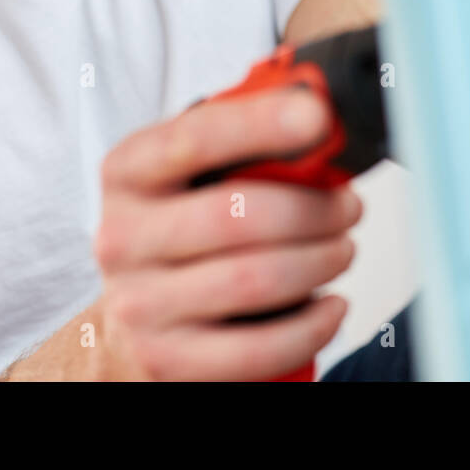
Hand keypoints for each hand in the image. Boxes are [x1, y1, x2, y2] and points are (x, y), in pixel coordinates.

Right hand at [93, 87, 362, 379]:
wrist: (141, 308)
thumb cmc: (184, 223)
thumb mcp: (193, 170)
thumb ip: (244, 137)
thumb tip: (317, 109)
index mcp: (127, 171)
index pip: (194, 138)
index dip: (261, 125)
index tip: (318, 116)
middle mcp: (121, 236)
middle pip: (235, 216)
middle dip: (312, 209)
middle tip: (348, 207)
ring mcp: (138, 305)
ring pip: (253, 280)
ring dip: (320, 262)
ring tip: (342, 249)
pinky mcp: (165, 360)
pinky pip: (257, 349)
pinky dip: (312, 326)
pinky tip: (331, 305)